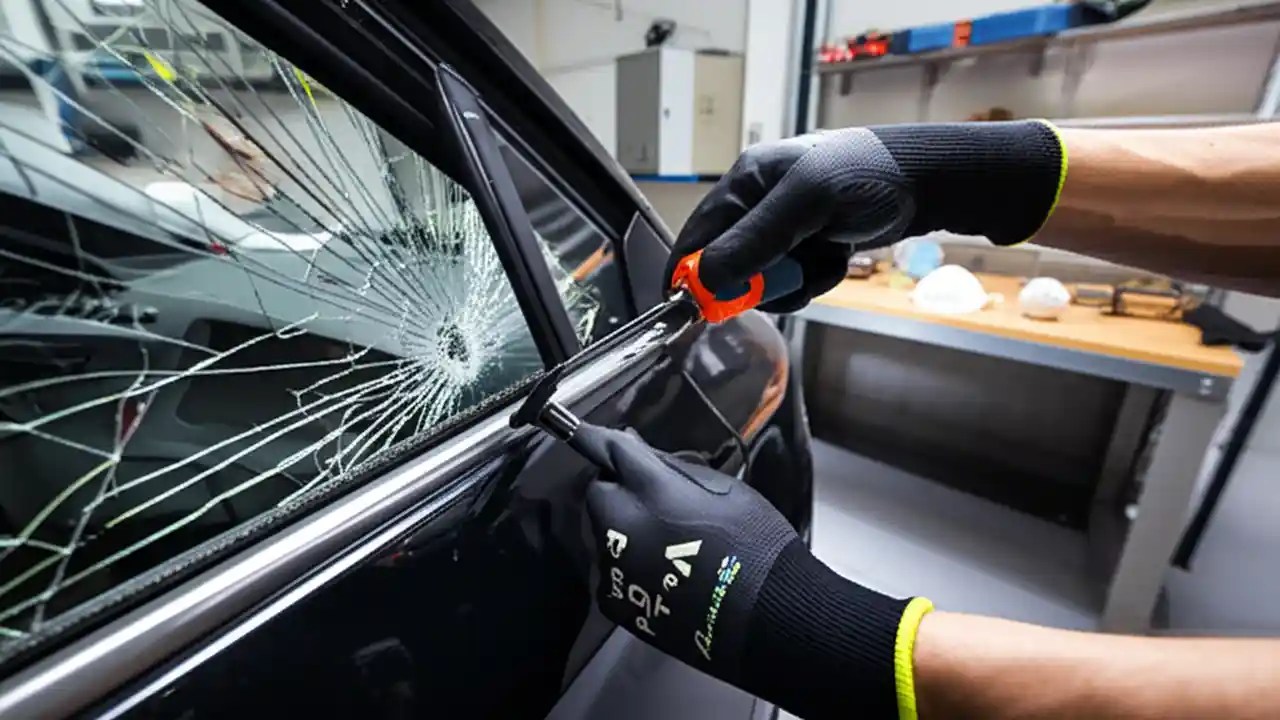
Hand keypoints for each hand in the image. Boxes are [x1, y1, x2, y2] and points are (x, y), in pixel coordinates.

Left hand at [581, 424, 930, 719]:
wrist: (766, 617)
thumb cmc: (755, 545)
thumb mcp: (724, 488)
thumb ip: (672, 467)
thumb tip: (636, 449)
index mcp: (650, 489)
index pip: (606, 449)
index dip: (595, 438)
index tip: (585, 432)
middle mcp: (620, 524)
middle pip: (598, 492)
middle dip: (618, 490)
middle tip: (653, 501)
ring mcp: (612, 566)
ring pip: (600, 532)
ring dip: (620, 528)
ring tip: (663, 544)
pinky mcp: (612, 601)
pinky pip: (607, 569)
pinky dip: (624, 564)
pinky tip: (659, 574)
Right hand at [666, 121, 1065, 311]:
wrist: (928, 179)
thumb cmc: (866, 177)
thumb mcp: (805, 205)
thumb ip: (753, 241)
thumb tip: (706, 279)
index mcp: (747, 181)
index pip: (697, 235)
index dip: (691, 274)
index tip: (694, 309)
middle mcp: (759, 202)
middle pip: (732, 264)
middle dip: (763, 280)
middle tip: (791, 278)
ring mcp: (787, 224)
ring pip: (768, 278)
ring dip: (796, 281)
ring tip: (827, 260)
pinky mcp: (811, 240)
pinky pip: (796, 277)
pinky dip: (817, 277)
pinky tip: (839, 258)